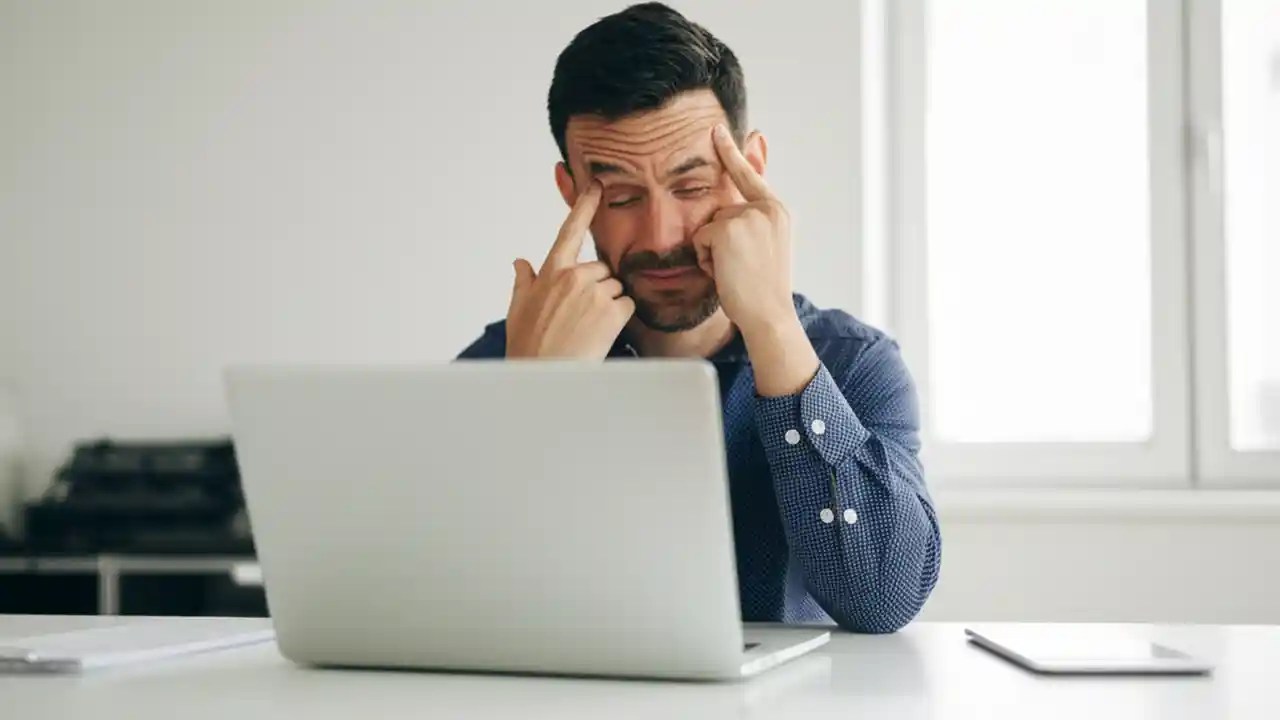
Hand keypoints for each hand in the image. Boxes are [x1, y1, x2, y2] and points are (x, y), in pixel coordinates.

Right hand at [505, 181, 635, 358]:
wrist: (544, 379)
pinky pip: (628, 304)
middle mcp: (573, 276)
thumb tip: (520, 262)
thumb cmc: (529, 348)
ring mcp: (595, 292)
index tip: (595, 186)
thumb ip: (523, 282)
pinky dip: (621, 318)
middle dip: (598, 287)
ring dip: (609, 304)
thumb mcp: (518, 311)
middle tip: (582, 317)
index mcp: (550, 272)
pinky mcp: (613, 311)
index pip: (569, 231)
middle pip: (601, 269)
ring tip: (588, 329)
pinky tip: (602, 333)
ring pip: (616, 288)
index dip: (584, 206)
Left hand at [692, 124, 795, 337]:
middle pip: (720, 210)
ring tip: (735, 271)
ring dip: (712, 251)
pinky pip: (699, 238)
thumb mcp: (765, 246)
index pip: (751, 175)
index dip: (732, 152)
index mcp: (777, 211)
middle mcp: (766, 208)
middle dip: (720, 240)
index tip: (717, 129)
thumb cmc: (763, 289)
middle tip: (742, 267)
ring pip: (707, 224)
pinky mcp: (728, 229)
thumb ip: (752, 218)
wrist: (769, 315)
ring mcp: (748, 216)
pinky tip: (725, 273)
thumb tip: (736, 203)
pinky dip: (705, 258)